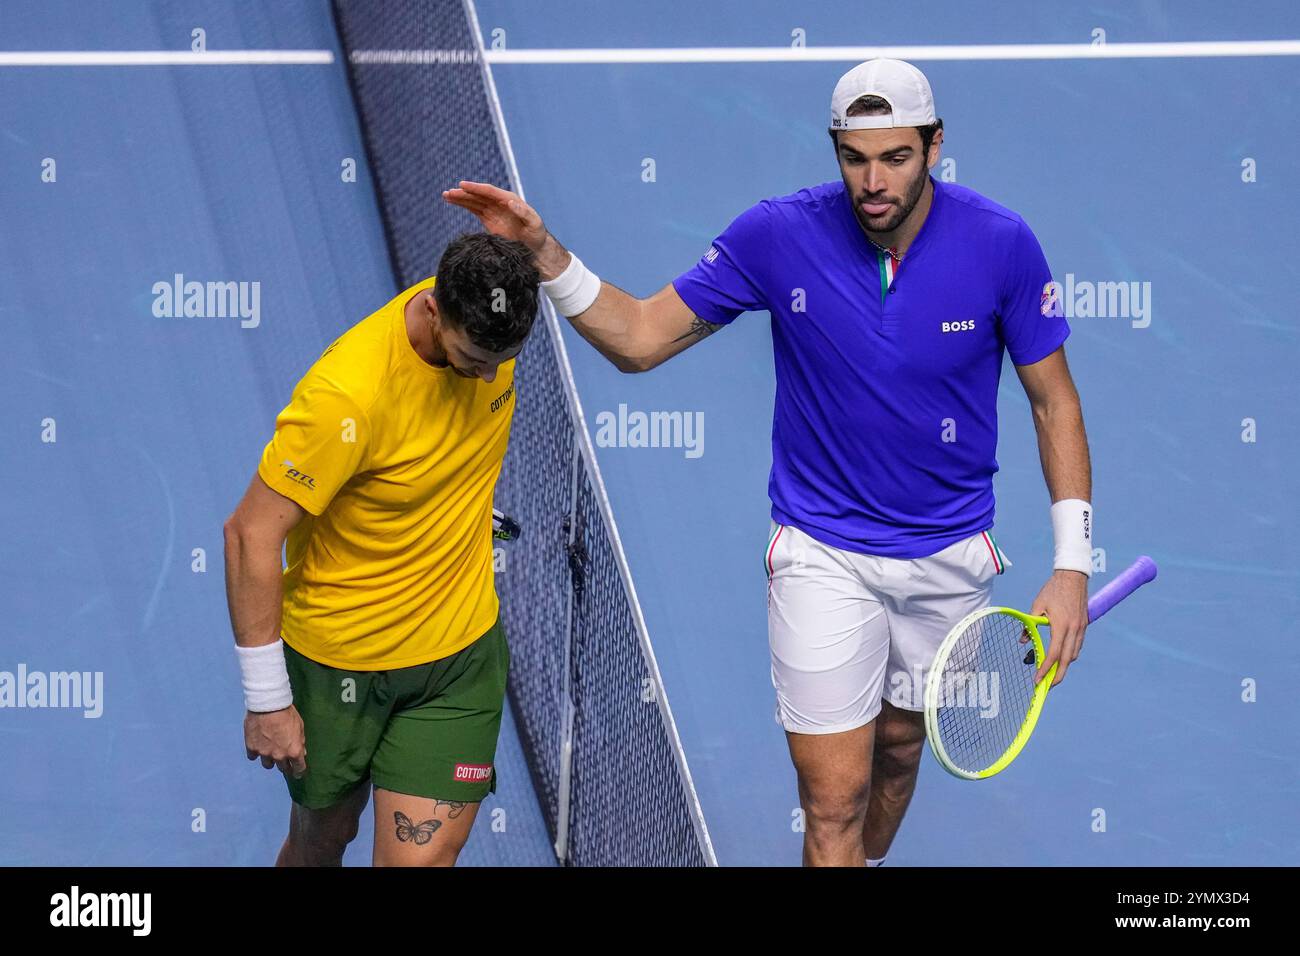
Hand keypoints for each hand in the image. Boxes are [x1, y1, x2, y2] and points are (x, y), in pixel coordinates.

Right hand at [244, 705, 306, 778]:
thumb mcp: (300, 726)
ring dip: (271, 761)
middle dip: (286, 766)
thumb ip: (300, 742)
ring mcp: (264, 753)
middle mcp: (279, 756)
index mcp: (294, 751)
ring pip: (268, 765)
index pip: (298, 769)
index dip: (299, 771)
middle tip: (285, 761)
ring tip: (270, 752)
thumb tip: (302, 752)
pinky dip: (256, 754)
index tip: (298, 773)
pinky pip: (253, 757)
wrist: (268, 705)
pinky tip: (258, 747)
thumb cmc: (287, 713)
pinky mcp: (252, 748)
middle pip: (283, 769)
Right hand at [442, 180, 548, 252]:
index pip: (490, 191)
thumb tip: (511, 202)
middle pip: (479, 195)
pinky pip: (473, 209)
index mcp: (510, 199)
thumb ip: (523, 213)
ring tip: (446, 195)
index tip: (463, 185)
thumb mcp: (534, 223)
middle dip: (464, 193)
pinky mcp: (488, 219)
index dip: (476, 188)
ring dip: (460, 198)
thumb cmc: (536, 234)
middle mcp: (499, 202)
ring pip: (474, 201)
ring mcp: (493, 210)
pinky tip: (452, 201)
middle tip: (450, 192)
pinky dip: (463, 205)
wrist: (534, 246)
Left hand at [1022, 570, 1088, 686]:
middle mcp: (1074, 630)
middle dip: (1057, 676)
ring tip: (1052, 674)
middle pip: (1067, 660)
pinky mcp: (1083, 625)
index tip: (1037, 679)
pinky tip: (1061, 658)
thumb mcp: (1037, 606)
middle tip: (1047, 686)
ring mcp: (1081, 628)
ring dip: (1064, 666)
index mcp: (1061, 625)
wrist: (1073, 576)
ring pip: (1073, 654)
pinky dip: (1070, 655)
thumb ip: (1030, 624)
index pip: (1053, 654)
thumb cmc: (1053, 589)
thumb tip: (1023, 641)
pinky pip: (1077, 645)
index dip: (1045, 669)